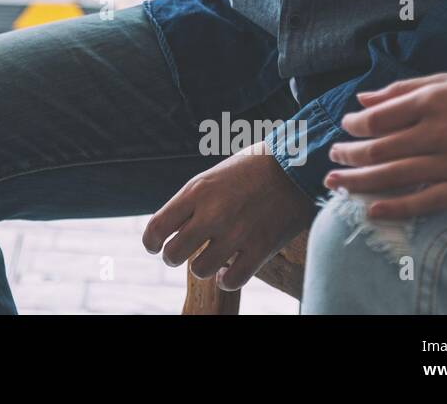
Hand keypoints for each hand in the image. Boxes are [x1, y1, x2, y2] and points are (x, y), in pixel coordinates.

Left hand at [142, 143, 314, 290]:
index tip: (155, 246)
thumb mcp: (213, 177)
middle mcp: (212, 213)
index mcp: (196, 191)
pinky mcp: (261, 248)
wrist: (295, 166)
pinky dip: (226, 279)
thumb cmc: (251, 168)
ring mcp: (236, 232)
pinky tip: (227, 272)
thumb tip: (174, 229)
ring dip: (201, 268)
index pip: (157, 227)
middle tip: (181, 254)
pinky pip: (232, 279)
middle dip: (172, 257)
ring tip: (209, 261)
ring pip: (200, 269)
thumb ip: (192, 202)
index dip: (151, 242)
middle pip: (173, 254)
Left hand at [326, 74, 446, 218]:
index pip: (376, 120)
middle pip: (378, 150)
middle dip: (347, 154)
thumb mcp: (444, 80)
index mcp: (430, 103)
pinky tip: (370, 210)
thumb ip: (400, 90)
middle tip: (332, 156)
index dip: (353, 125)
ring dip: (358, 182)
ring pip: (393, 177)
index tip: (346, 126)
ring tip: (334, 182)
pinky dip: (395, 208)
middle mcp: (437, 134)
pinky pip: (425, 202)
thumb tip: (361, 99)